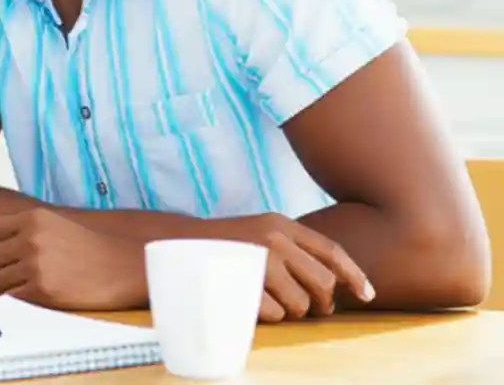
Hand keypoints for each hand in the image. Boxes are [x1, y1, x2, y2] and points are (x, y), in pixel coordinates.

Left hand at [0, 209, 143, 310]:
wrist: (124, 267)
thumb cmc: (87, 246)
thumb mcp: (53, 222)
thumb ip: (15, 224)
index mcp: (33, 218)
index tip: (9, 253)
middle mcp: (31, 239)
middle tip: (20, 273)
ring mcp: (36, 265)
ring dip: (6, 286)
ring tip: (30, 284)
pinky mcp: (42, 291)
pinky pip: (10, 298)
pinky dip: (19, 299)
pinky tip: (39, 294)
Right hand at [208, 213, 374, 321]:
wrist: (173, 246)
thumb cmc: (222, 246)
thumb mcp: (259, 233)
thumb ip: (293, 248)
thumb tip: (334, 281)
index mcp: (280, 224)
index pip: (331, 251)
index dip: (355, 275)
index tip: (367, 295)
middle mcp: (274, 239)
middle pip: (323, 283)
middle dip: (320, 302)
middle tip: (309, 307)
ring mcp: (258, 261)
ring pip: (301, 304)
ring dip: (291, 311)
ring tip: (270, 302)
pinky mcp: (244, 282)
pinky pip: (275, 314)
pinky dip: (267, 316)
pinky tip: (251, 304)